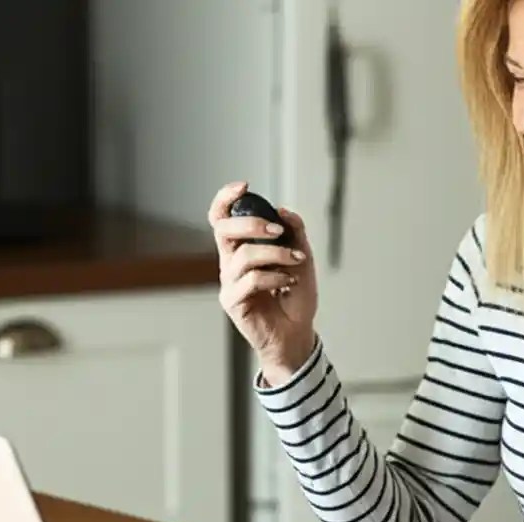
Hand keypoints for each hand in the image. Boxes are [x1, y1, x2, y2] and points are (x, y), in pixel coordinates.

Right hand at [209, 180, 319, 384]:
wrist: (297, 333)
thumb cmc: (295, 297)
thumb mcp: (302, 258)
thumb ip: (294, 233)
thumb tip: (284, 210)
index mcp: (241, 248)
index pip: (221, 217)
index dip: (225, 198)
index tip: (244, 186)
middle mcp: (230, 262)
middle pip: (223, 229)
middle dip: (252, 223)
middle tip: (278, 230)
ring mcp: (229, 282)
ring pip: (244, 254)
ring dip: (276, 254)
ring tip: (296, 262)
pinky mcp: (232, 301)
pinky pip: (251, 280)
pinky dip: (274, 277)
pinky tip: (287, 283)